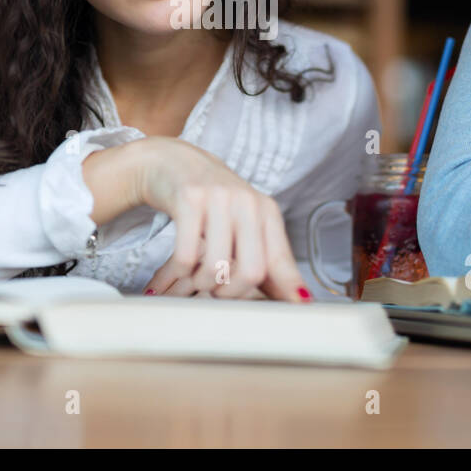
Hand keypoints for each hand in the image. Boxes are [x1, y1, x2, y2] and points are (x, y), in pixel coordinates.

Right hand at [135, 138, 310, 301]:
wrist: (172, 162)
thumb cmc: (212, 199)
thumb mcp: (245, 221)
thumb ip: (267, 256)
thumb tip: (297, 298)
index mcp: (266, 211)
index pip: (281, 261)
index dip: (287, 290)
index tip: (296, 308)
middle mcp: (247, 202)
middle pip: (252, 271)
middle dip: (232, 294)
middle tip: (219, 292)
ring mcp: (218, 198)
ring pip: (217, 267)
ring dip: (203, 283)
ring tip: (197, 278)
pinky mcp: (189, 199)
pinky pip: (187, 255)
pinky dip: (182, 271)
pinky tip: (181, 266)